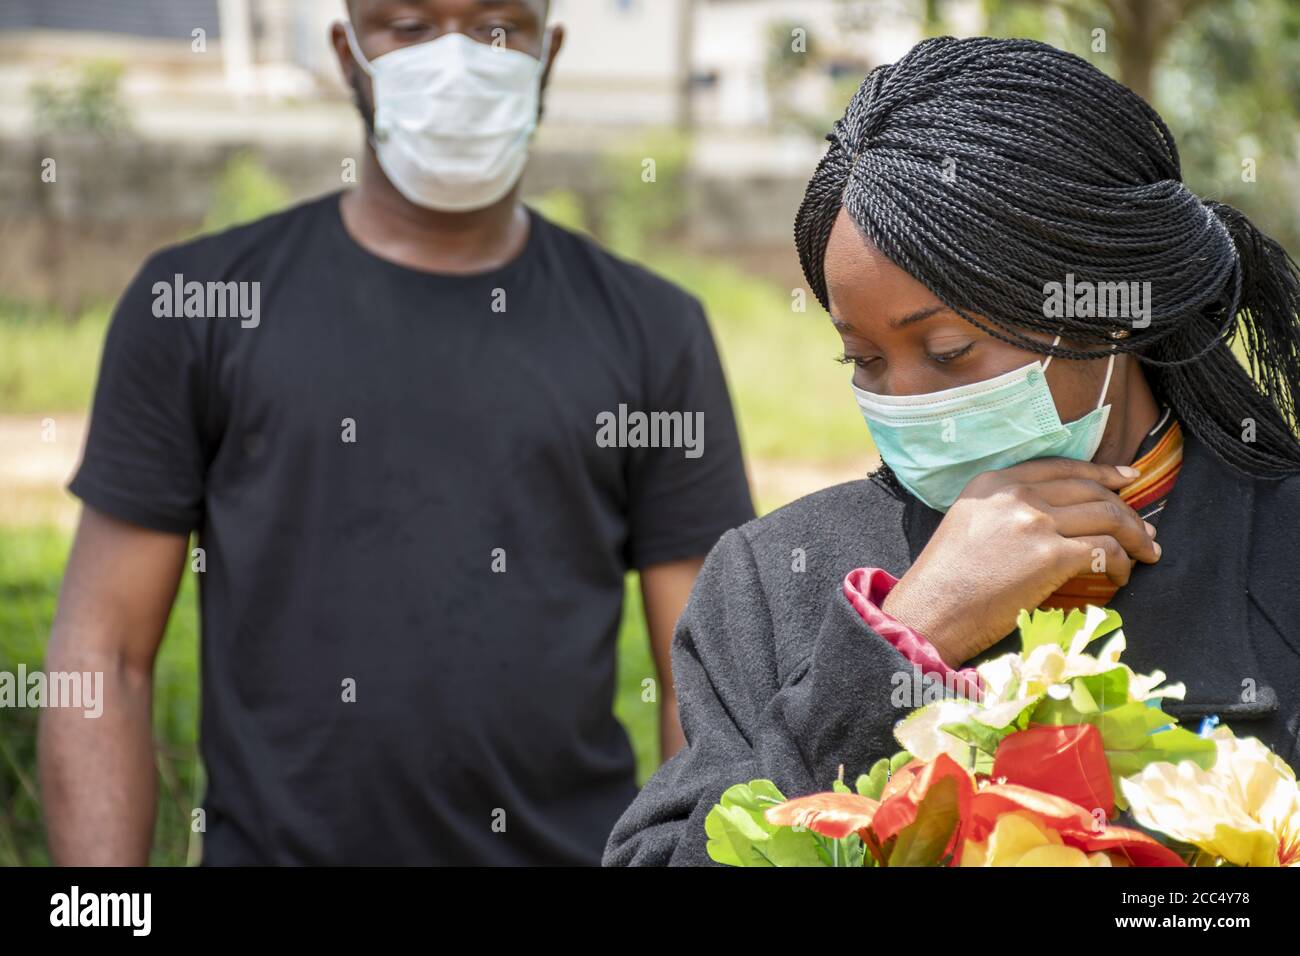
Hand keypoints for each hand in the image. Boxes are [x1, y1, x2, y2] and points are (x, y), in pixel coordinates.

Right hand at [880, 458, 1160, 668]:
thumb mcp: (968, 524)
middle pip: (1091, 490)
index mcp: (993, 482)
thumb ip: (1005, 510)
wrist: (929, 612)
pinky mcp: (1050, 556)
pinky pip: (1105, 551)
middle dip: (1127, 510)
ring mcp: (1034, 523)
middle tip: (1145, 530)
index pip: (1061, 467)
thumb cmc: (944, 581)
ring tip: (1146, 554)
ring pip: (1106, 517)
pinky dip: (1122, 563)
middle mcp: (1015, 494)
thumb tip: (1054, 519)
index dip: (1101, 472)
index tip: (1127, 480)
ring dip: (1134, 537)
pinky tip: (1121, 576)